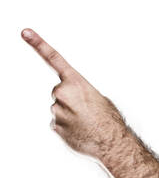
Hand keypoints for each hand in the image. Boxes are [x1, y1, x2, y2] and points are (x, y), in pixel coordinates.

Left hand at [22, 28, 127, 160]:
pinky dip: (68, 128)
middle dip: (71, 101)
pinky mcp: (55, 126)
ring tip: (87, 124)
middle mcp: (62, 94)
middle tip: (87, 112)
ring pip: (59, 110)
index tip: (25, 32)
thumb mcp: (100, 99)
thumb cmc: (110, 122)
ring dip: (70, 116)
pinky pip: (59, 124)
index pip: (54, 59)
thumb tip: (70, 101)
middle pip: (60, 93)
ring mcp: (57, 111)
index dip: (38, 44)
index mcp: (76, 83)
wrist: (113, 144)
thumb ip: (80, 93)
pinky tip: (81, 132)